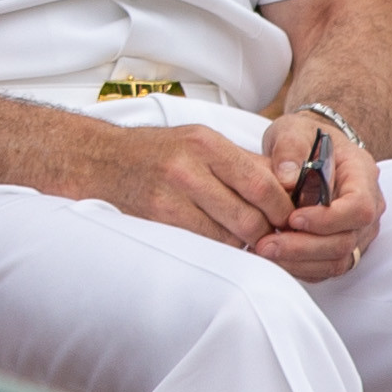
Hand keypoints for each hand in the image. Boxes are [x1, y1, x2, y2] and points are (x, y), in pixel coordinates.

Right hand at [71, 116, 302, 252]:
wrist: (100, 162)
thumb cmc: (158, 153)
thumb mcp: (200, 142)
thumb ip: (244, 163)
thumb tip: (290, 186)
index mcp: (205, 143)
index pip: (262, 184)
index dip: (283, 208)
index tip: (290, 217)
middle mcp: (188, 168)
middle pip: (249, 216)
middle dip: (267, 232)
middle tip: (272, 235)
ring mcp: (170, 197)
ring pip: (229, 238)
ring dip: (242, 244)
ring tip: (243, 238)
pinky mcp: (157, 221)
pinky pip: (204, 246)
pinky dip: (218, 249)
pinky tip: (217, 241)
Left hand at [258, 107, 384, 282]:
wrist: (311, 149)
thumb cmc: (305, 139)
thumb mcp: (293, 130)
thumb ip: (290, 149)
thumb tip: (288, 179)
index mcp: (363, 174)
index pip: (358, 207)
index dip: (328, 219)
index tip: (292, 218)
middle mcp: (368, 207)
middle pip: (347, 240)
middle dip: (305, 247)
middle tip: (266, 244)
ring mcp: (359, 231)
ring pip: (339, 260)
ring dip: (300, 261)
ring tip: (265, 252)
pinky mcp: (343, 247)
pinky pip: (328, 268)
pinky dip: (301, 268)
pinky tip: (274, 259)